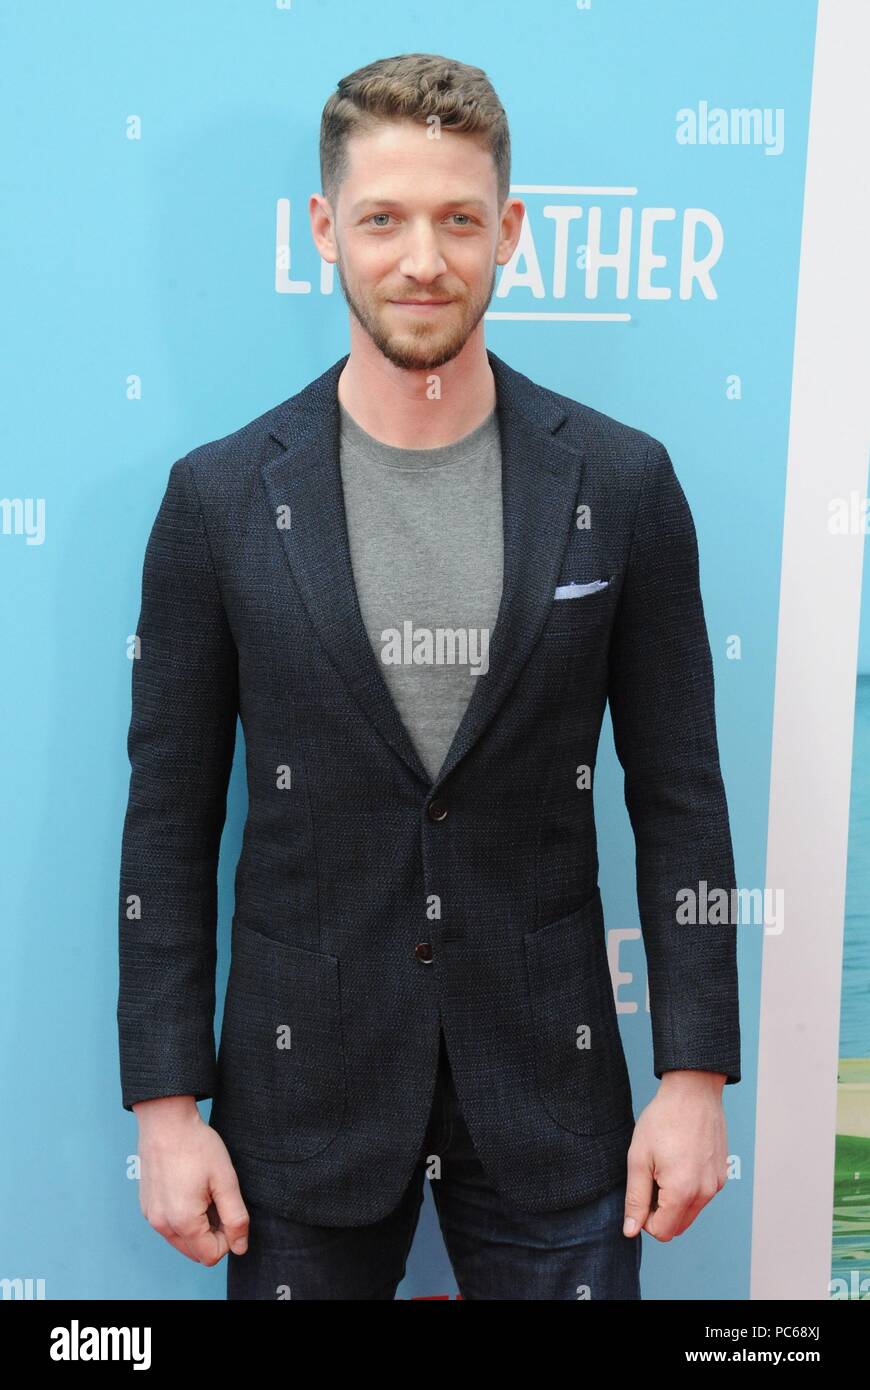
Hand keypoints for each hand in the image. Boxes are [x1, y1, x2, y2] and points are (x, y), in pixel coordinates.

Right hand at [134, 1096, 248, 1265]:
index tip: (230, 1210)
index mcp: (183, 1222)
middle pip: (195, 1252)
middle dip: (212, 1234)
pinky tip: (189, 1190)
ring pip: (182, 1241)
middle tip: (218, 1200)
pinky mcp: (147, 1207)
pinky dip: (183, 1218)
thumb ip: (236, 1218)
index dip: (228, 1238)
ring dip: (198, 1228)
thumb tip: (240, 1247)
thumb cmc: (197, 1147)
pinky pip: (169, 1226)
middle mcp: (162, 1225)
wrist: (166, 1122)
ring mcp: (151, 1217)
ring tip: (204, 1194)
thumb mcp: (225, 1180)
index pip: (211, 1256)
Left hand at [622, 1071, 727, 1240]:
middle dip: (660, 1211)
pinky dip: (688, 1189)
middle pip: (678, 1226)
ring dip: (674, 1201)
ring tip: (664, 1167)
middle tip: (650, 1178)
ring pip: (690, 1212)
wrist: (693, 1092)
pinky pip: (702, 1196)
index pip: (662, 1232)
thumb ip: (635, 1198)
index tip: (640, 1192)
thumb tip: (631, 1230)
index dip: (645, 1219)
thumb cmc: (664, 1119)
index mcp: (682, 1191)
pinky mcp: (721, 1175)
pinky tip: (679, 1161)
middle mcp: (705, 1193)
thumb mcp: (639, 1158)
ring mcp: (716, 1184)